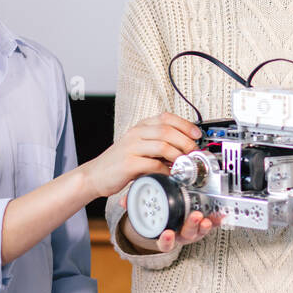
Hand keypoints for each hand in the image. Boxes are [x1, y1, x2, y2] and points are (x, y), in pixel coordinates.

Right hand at [84, 114, 201, 197]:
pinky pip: (153, 164)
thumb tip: (185, 148)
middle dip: (185, 142)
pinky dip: (166, 170)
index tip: (197, 135)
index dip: (185, 125)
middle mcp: (135, 134)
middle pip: (167, 131)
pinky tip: (169, 174)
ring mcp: (131, 148)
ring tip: (183, 164)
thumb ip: (159, 144)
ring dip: (178, 155)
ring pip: (162, 145)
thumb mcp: (140, 147)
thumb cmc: (120, 162)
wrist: (95, 175)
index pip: (166, 117)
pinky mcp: (128, 164)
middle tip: (193, 153)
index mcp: (140, 127)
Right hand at [119, 203, 222, 253]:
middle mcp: (180, 235)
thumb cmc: (157, 214)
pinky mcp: (203, 225)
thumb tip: (123, 201)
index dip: (167, 240)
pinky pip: (211, 224)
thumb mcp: (143, 211)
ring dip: (204, 225)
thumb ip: (134, 205)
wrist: (167, 217)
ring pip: (199, 232)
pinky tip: (221, 215)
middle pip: (186, 235)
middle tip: (195, 217)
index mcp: (165, 234)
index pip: (165, 242)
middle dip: (191, 227)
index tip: (167, 234)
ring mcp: (192, 231)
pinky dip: (216, 221)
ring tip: (206, 218)